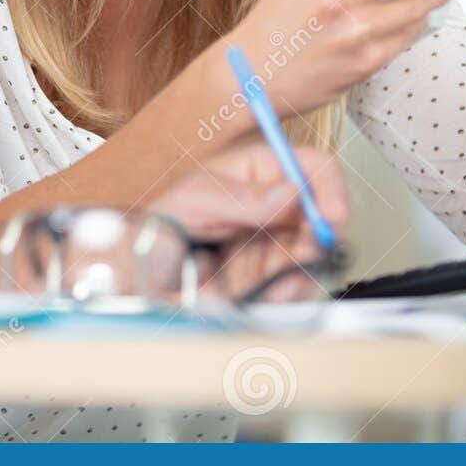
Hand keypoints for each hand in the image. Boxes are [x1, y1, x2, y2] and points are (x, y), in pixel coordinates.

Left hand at [146, 137, 349, 301]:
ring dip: (300, 274)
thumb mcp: (192, 202)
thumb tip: (293, 191)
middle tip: (301, 257)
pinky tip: (264, 296)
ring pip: (313, 258)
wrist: (134, 277)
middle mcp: (272, 206)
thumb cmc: (154, 226)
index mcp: (257, 172)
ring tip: (270, 284)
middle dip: (317, 241)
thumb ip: (242, 197)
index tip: (331, 218)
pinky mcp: (268, 278)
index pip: (313, 168)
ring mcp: (272, 243)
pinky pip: (295, 287)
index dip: (330, 190)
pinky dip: (287, 295)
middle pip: (322, 218)